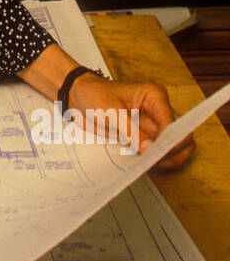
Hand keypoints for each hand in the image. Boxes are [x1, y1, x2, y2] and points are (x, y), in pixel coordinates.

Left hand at [69, 73, 193, 170]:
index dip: (169, 141)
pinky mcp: (145, 135)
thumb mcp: (111, 112)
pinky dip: (155, 160)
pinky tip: (143, 164)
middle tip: (154, 163)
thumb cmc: (94, 95)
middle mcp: (159, 110)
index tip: (155, 155)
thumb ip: (131, 131)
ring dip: (165, 159)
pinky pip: (158, 151)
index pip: (174, 123)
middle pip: (181, 136)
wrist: (79, 97)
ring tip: (148, 165)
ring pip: (174, 146)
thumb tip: (150, 149)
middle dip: (172, 152)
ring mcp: (154, 124)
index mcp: (155, 96)